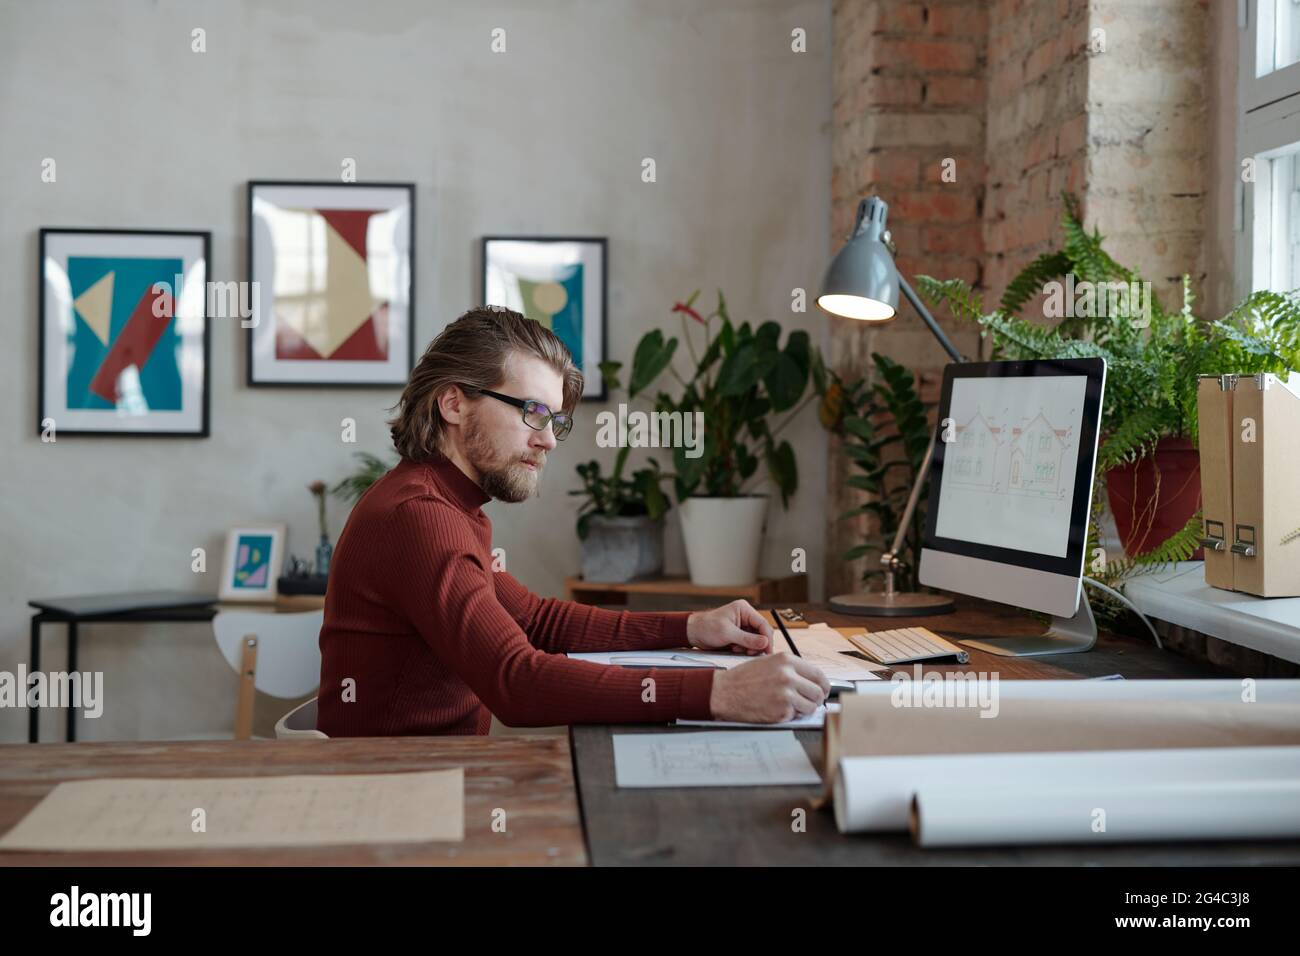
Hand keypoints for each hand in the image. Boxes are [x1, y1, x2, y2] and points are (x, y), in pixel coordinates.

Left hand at [686, 600, 773, 654]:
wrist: (693, 633)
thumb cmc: (707, 628)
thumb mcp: (727, 633)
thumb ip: (747, 639)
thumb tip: (765, 643)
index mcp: (744, 609)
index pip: (762, 624)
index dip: (767, 638)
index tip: (768, 651)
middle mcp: (745, 616)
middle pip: (761, 632)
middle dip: (757, 644)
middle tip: (750, 653)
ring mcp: (743, 626)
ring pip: (756, 640)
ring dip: (749, 647)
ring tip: (736, 649)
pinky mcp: (739, 634)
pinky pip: (749, 643)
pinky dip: (744, 649)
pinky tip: (734, 648)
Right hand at [709, 653, 830, 722]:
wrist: (724, 692)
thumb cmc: (743, 678)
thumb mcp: (768, 662)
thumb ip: (790, 668)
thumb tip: (810, 679)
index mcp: (786, 660)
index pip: (818, 674)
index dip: (822, 685)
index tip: (822, 690)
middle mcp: (788, 675)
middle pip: (818, 691)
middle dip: (816, 699)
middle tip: (810, 701)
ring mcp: (786, 694)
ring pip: (811, 706)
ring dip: (804, 709)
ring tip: (790, 706)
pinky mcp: (781, 710)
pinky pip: (796, 716)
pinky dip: (789, 715)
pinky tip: (776, 708)